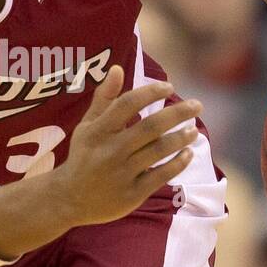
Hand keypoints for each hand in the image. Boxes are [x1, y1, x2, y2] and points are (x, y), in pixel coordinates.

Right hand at [52, 65, 201, 226]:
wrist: (70, 199)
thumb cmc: (83, 156)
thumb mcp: (87, 126)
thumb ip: (104, 98)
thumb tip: (118, 68)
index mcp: (98, 131)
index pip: (128, 104)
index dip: (151, 92)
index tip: (169, 87)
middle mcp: (111, 151)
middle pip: (150, 127)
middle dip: (178, 113)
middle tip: (197, 105)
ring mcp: (122, 173)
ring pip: (159, 150)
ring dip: (181, 138)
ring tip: (194, 130)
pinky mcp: (133, 193)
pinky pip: (161, 175)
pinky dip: (178, 163)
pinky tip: (188, 153)